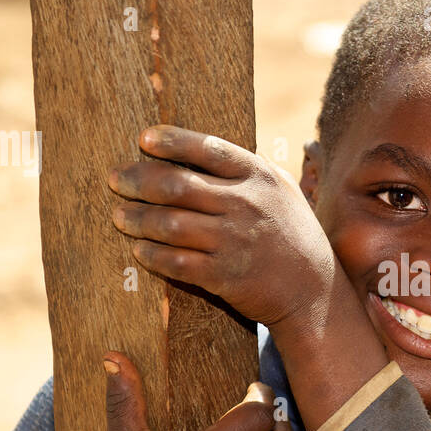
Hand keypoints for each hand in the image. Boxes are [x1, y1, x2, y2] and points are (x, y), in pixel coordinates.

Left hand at [107, 124, 336, 328]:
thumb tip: (202, 148)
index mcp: (259, 178)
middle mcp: (245, 205)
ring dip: (136, 219)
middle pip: (177, 185)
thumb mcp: (282, 191)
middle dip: (138, 180)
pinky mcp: (224, 276)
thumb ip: (248, 170)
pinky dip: (151, 255)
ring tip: (118, 216)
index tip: (144, 139)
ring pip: (169, 224)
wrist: (314, 291)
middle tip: (116, 179)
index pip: (208, 148)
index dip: (172, 141)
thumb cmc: (294, 236)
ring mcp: (233, 242)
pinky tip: (139, 250)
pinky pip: (175, 262)